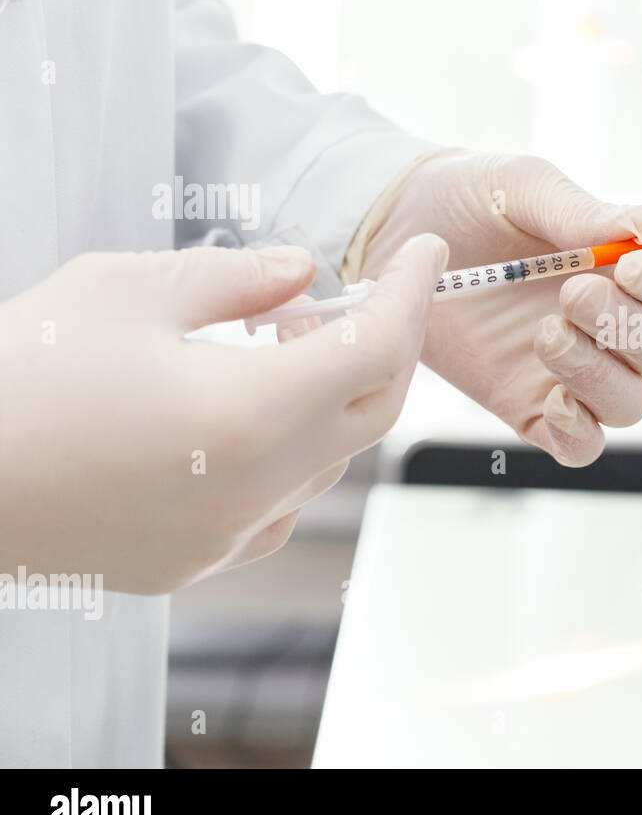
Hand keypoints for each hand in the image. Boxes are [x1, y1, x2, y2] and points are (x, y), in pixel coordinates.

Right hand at [0, 237, 446, 593]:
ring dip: (331, 397)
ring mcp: (229, 535)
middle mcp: (260, 486)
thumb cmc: (17, 374)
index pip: (380, 344)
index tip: (427, 252)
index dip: (412, 290)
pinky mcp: (195, 562)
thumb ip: (237, 277)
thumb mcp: (126, 289)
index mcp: (255, 411)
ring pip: (332, 460)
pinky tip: (245, 415)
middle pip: (375, 408)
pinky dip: (291, 453)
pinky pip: (281, 505)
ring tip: (278, 342)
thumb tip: (302, 272)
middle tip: (348, 295)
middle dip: (383, 343)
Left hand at [354, 150, 641, 465]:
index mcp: (626, 266)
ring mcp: (574, 370)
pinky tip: (552, 403)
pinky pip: (582, 445)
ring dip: (600, 376)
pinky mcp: (531, 406)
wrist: (398, 234)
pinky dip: (580, 435)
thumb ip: (579, 210)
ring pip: (631, 402)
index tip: (630, 269)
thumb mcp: (522, 186)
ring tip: (546, 336)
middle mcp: (611, 324)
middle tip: (570, 295)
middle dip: (625, 327)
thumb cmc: (470, 199)